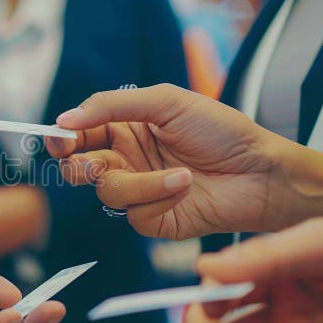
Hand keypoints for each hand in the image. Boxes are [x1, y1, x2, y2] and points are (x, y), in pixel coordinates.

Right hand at [47, 84, 322, 239]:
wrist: (262, 171)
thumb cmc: (221, 130)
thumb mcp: (165, 102)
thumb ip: (111, 106)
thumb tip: (64, 120)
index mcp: (124, 128)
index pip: (78, 134)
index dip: (62, 138)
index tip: (59, 139)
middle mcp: (126, 159)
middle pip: (78, 168)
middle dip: (81, 167)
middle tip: (94, 164)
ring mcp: (138, 191)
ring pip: (107, 192)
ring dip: (140, 184)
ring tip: (180, 175)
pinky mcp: (153, 220)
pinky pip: (135, 215)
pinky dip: (159, 200)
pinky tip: (185, 188)